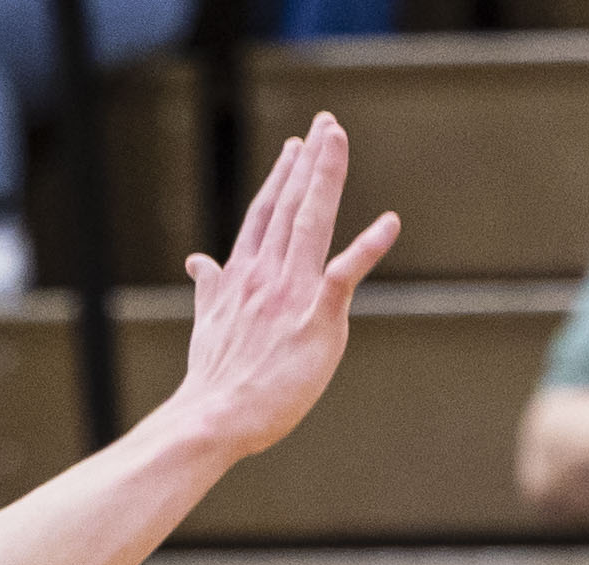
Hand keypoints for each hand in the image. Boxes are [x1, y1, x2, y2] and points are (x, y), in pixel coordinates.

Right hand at [164, 118, 402, 465]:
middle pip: (288, 204)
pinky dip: (368, 245)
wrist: (213, 417)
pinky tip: (390, 222)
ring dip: (326, 176)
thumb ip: (210, 287)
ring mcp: (290, 293)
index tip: (295, 148)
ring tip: (337, 140)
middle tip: (325, 123)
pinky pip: (345, 273)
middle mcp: (265, 275)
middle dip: (308, 160)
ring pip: (311, 220)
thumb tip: (198, 260)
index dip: (281, 177)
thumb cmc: (214, 380)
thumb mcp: (207, 324)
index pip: (263, 215)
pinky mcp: (316, 319)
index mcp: (241, 276)